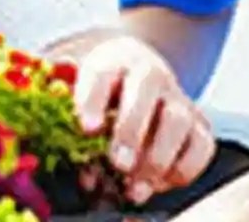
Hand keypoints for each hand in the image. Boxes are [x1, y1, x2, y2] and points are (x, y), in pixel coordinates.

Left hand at [73, 35, 214, 204]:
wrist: (138, 71)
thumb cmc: (100, 87)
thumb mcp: (73, 81)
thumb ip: (59, 94)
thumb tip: (45, 98)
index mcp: (111, 61)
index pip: (100, 74)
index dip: (92, 100)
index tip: (85, 127)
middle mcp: (148, 73)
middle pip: (145, 92)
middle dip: (131, 130)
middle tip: (118, 163)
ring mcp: (177, 97)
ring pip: (178, 120)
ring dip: (158, 157)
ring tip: (134, 187)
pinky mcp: (198, 123)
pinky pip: (202, 145)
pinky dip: (183, 168)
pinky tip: (158, 184)